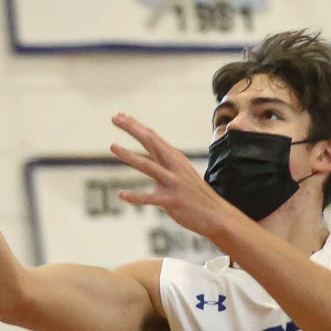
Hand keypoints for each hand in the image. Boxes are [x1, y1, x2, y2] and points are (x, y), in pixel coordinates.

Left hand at [110, 114, 242, 239]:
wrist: (217, 215)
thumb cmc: (196, 195)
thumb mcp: (182, 174)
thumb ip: (167, 164)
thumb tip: (154, 154)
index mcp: (175, 159)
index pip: (153, 137)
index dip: (136, 126)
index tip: (120, 116)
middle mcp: (174, 167)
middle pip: (150, 142)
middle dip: (132, 129)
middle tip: (115, 117)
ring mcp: (173, 183)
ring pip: (148, 166)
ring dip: (129, 156)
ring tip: (113, 146)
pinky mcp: (172, 201)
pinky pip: (150, 198)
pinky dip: (135, 197)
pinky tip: (122, 195)